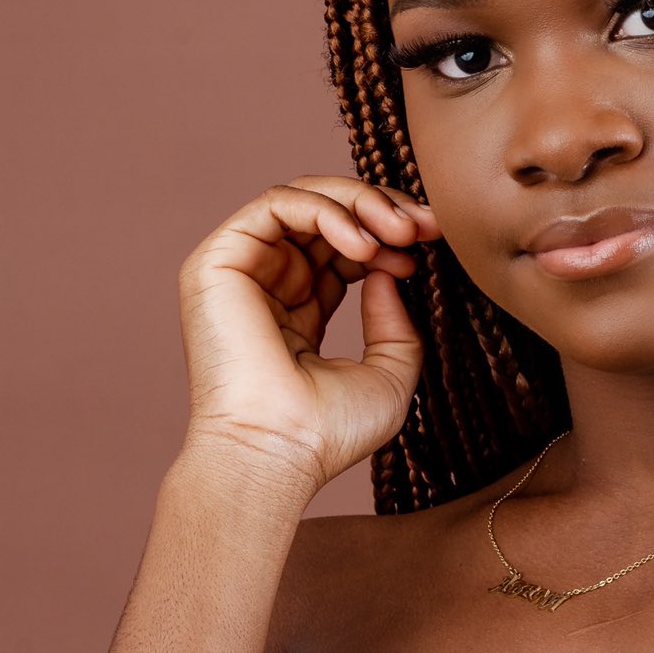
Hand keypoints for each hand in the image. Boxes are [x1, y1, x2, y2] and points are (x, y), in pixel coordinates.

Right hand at [175, 172, 442, 488]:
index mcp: (299, 310)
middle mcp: (268, 284)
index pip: (346, 245)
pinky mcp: (218, 261)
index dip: (392, 234)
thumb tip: (388, 270)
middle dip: (383, 208)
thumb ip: (395, 323)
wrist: (277, 454)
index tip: (435, 244)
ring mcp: (241, 270)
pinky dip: (326, 211)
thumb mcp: (390, 373)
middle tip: (427, 226)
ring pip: (303, 198)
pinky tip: (364, 245)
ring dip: (360, 203)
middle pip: (327, 213)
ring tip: (402, 233)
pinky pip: (276, 205)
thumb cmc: (327, 432)